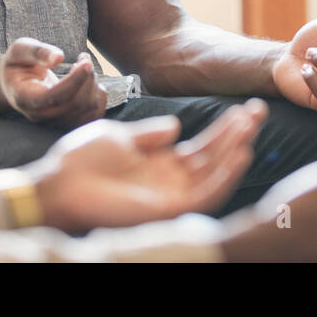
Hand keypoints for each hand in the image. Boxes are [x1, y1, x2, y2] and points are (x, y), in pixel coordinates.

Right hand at [0, 38, 107, 129]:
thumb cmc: (17, 63)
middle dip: (87, 78)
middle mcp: (40, 115)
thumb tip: (59, 58)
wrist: (13, 83)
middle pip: (75, 104)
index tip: (86, 61)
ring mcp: (55, 122)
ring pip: (87, 110)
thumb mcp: (20, 50)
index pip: (55, 97)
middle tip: (84, 57)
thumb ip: (38, 52)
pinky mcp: (68, 122)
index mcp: (25, 98)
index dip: (75, 80)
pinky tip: (90, 82)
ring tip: (84, 67)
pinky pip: (93, 116)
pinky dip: (99, 97)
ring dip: (94, 85)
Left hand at [27, 99, 267, 232]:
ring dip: (235, 151)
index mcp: (160, 165)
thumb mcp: (120, 137)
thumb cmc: (81, 161)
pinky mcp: (165, 210)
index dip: (224, 128)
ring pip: (214, 174)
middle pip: (214, 158)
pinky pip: (204, 195)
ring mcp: (169, 197)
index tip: (244, 107)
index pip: (203, 147)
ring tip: (251, 126)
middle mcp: (170, 182)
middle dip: (237, 134)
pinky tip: (239, 154)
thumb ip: (150, 135)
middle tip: (259, 108)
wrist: (56, 182)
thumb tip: (177, 125)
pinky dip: (225, 176)